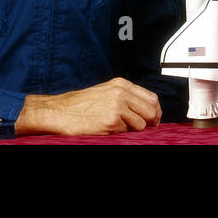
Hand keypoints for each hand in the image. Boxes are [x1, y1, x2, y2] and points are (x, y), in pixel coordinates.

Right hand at [14, 78, 160, 136]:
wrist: (61, 111)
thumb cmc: (82, 104)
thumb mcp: (106, 91)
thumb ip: (126, 96)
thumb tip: (146, 109)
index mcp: (121, 84)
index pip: (151, 97)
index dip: (156, 110)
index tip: (155, 119)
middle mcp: (121, 93)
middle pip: (151, 110)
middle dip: (152, 121)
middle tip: (148, 127)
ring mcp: (117, 107)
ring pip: (141, 123)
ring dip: (134, 128)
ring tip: (119, 126)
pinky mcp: (111, 121)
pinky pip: (126, 131)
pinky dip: (120, 133)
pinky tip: (107, 128)